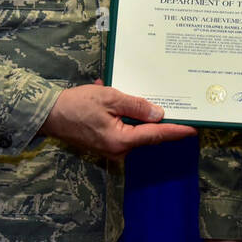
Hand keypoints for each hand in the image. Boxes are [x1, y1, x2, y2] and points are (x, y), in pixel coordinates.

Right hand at [40, 81, 195, 159]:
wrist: (48, 114)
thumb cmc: (77, 105)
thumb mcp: (110, 99)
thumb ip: (136, 106)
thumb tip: (160, 114)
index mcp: (121, 141)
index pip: (156, 135)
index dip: (176, 131)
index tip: (193, 129)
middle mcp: (119, 150)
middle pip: (147, 133)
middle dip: (157, 117)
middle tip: (173, 101)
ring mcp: (111, 148)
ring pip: (134, 129)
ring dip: (136, 111)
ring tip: (132, 92)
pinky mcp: (105, 142)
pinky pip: (122, 128)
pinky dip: (123, 114)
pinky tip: (116, 97)